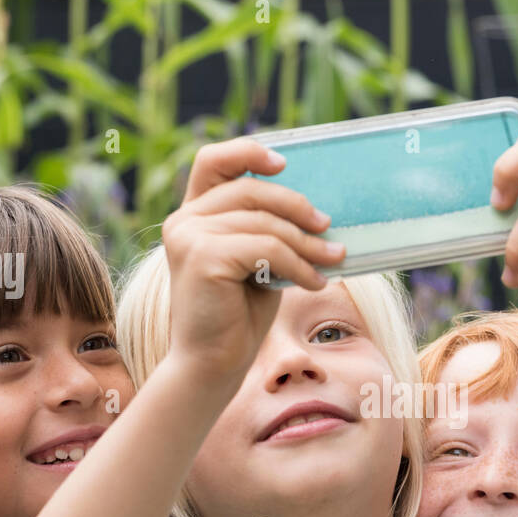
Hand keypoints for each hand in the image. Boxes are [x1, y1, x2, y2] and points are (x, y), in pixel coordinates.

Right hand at [161, 138, 345, 379]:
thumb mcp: (257, 262)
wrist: (213, 364)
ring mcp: (189, 237)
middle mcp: (184, 220)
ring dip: (307, 243)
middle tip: (328, 226)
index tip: (285, 164)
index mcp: (193, 215)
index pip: (213, 161)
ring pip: (265, 223)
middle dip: (297, 206)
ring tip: (333, 260)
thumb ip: (268, 230)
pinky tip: (314, 283)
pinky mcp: (203, 257)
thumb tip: (318, 209)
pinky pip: (267, 249)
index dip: (248, 152)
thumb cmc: (238, 315)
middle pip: (251, 189)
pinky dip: (299, 266)